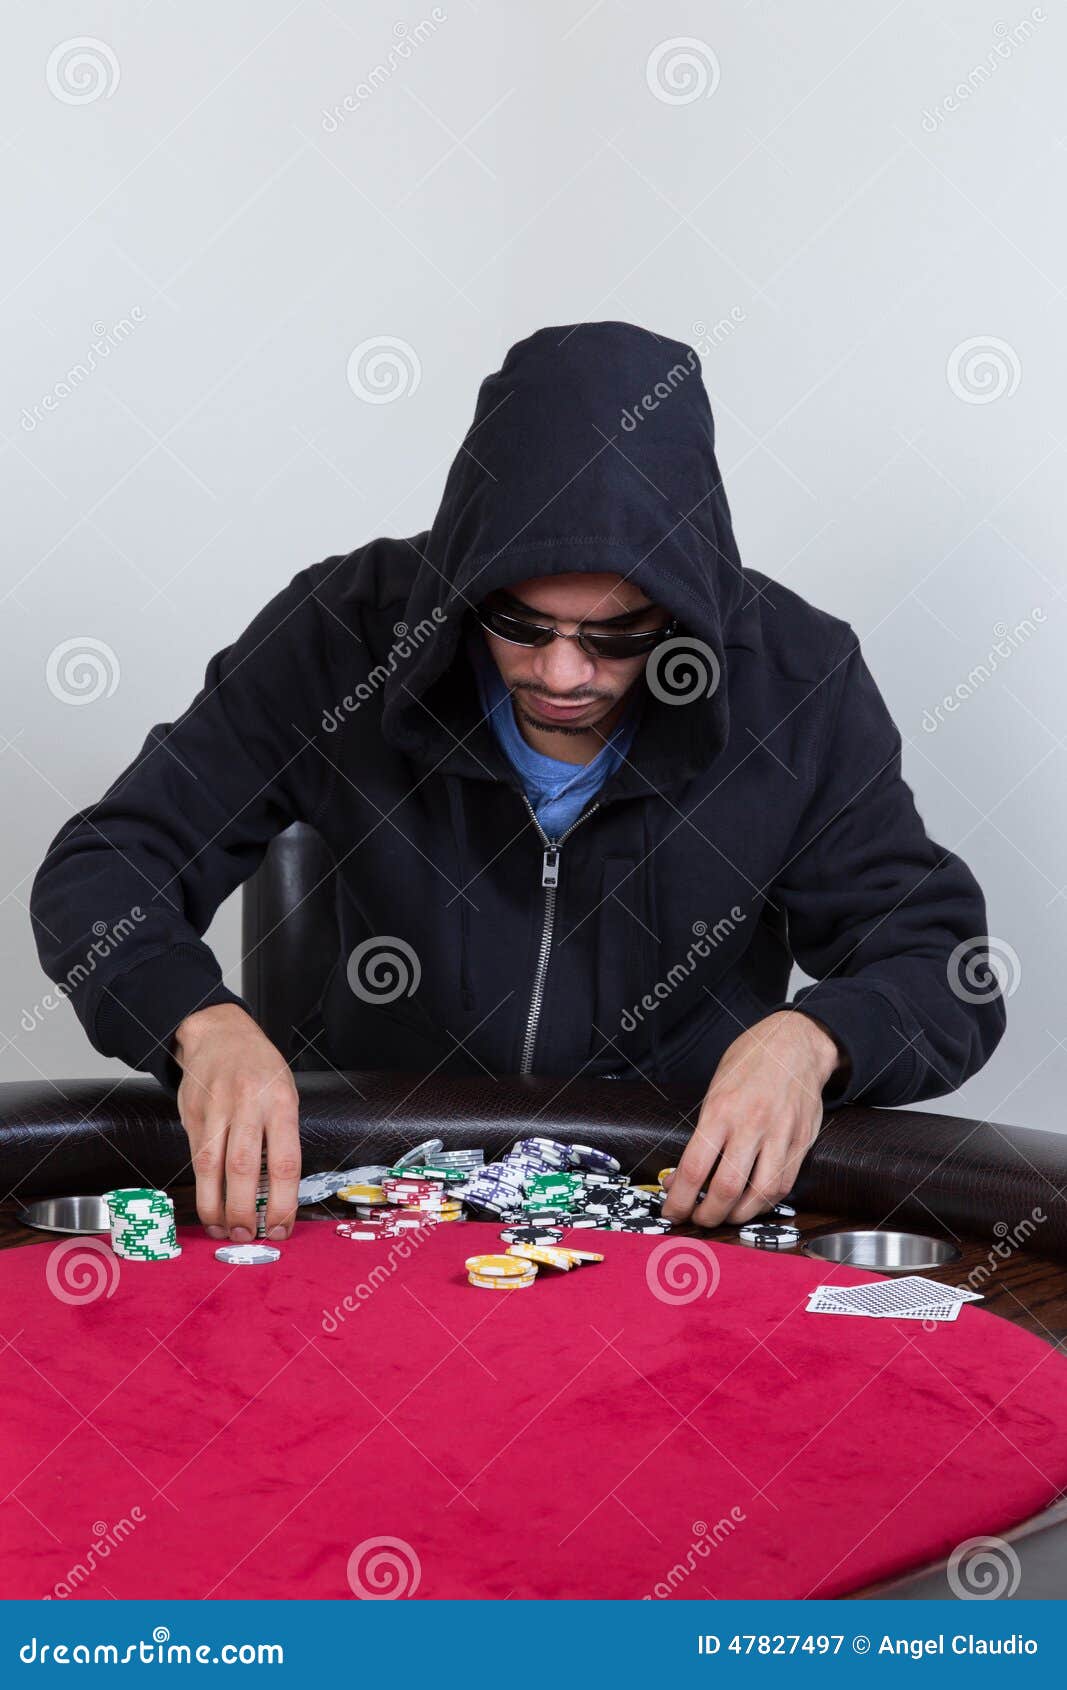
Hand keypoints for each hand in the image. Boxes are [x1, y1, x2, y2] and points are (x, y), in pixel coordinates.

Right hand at [172, 1003, 300, 1241]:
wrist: (219, 1033)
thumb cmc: (260, 1068)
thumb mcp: (285, 1093)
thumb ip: (281, 1137)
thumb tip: (278, 1193)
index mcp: (281, 1102)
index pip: (285, 1162)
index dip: (282, 1202)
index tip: (281, 1229)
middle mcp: (248, 1105)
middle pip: (243, 1167)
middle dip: (243, 1210)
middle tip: (247, 1236)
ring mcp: (216, 1109)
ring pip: (212, 1166)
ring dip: (216, 1206)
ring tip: (224, 1230)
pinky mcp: (192, 1114)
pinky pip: (196, 1157)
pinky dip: (202, 1187)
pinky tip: (208, 1204)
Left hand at [660, 1011, 843, 1227]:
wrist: (795, 1043)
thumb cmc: (749, 1062)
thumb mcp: (715, 1089)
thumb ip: (703, 1132)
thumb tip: (682, 1176)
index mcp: (721, 1109)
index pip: (694, 1167)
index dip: (680, 1199)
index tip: (671, 1211)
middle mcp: (751, 1124)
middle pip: (726, 1188)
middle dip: (707, 1215)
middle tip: (698, 1219)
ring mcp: (780, 1134)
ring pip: (759, 1194)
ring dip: (738, 1215)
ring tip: (725, 1216)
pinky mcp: (801, 1142)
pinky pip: (783, 1184)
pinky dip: (765, 1202)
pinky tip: (752, 1203)